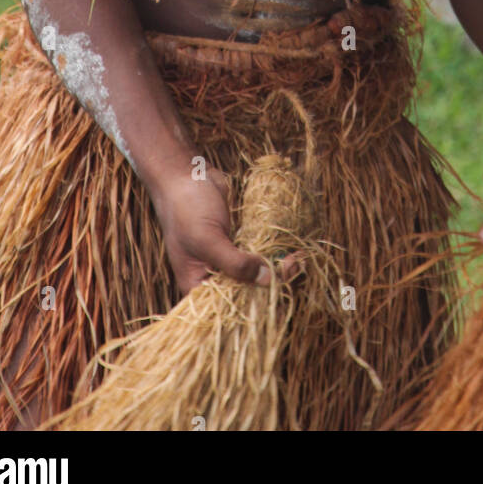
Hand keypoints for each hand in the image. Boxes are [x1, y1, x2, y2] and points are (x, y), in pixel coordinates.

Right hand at [152, 167, 299, 296]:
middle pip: (245, 291)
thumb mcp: (207, 239)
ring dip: (276, 268)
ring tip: (297, 259)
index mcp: (197, 284)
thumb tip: (267, 281)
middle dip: (270, 284)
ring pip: (255, 273)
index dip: (252, 307)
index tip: (279, 296)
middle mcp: (212, 276)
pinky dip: (273, 253)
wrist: (185, 174)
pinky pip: (258, 254)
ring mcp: (226, 259)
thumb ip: (235, 263)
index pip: (226, 309)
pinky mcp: (237, 242)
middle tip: (293, 267)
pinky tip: (290, 251)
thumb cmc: (186, 208)